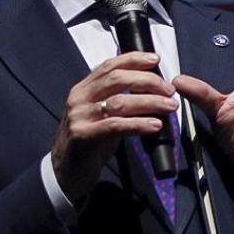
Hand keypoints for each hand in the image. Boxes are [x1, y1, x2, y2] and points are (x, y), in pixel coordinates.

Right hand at [50, 51, 177, 206]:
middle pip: (117, 79)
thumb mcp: (101, 117)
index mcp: (83, 89)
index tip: (156, 60)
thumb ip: (119, 101)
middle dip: (147, 81)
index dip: (133, 60)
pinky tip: (154, 125)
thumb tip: (152, 92)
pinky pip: (115, 126)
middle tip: (169, 90)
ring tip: (170, 106)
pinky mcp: (82, 136)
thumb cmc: (88, 144)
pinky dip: (138, 124)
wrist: (64, 174)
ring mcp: (79, 117)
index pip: (109, 66)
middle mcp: (79, 98)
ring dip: (149, 102)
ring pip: (119, 102)